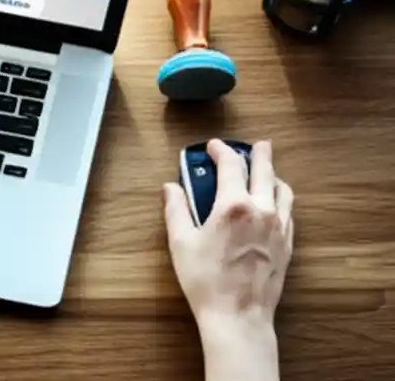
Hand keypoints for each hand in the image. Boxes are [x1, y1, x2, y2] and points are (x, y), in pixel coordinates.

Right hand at [163, 139, 293, 380]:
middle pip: (265, 171)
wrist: (238, 316)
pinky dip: (281, 199)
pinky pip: (289, 212)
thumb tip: (171, 187)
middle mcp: (262, 210)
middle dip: (260, 154)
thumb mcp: (180, 242)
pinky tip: (273, 203)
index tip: (212, 146)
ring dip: (273, 176)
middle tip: (258, 144)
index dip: (221, 151)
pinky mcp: (288, 244)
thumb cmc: (205, 280)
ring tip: (266, 172)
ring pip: (283, 190)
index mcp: (233, 205)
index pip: (230, 166)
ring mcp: (279, 227)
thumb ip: (176, 209)